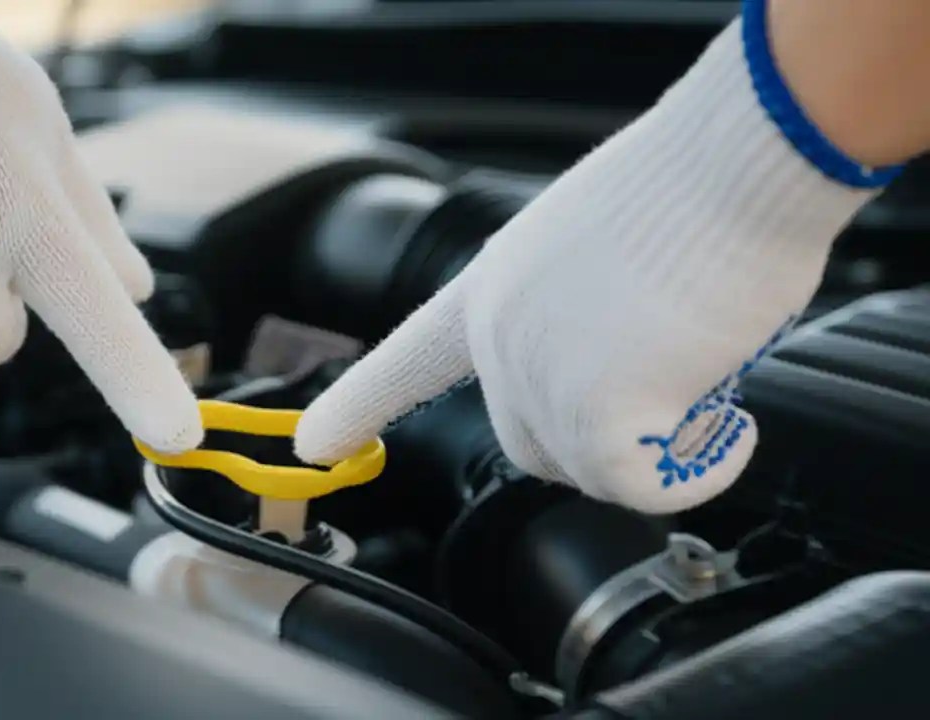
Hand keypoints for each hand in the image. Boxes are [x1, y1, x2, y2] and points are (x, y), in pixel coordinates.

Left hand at [294, 21, 876, 513]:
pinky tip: (728, 426)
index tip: (317, 442)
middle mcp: (499, 337)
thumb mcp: (596, 252)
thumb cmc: (690, 189)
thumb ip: (576, 319)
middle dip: (598, 438)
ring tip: (707, 377)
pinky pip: (644, 486)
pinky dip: (695, 472)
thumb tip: (618, 369)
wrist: (734, 158)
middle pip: (530, 444)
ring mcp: (538, 376)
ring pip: (592, 470)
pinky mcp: (596, 412)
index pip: (409, 359)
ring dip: (658, 447)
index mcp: (490, 288)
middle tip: (667, 392)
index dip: (363, 405)